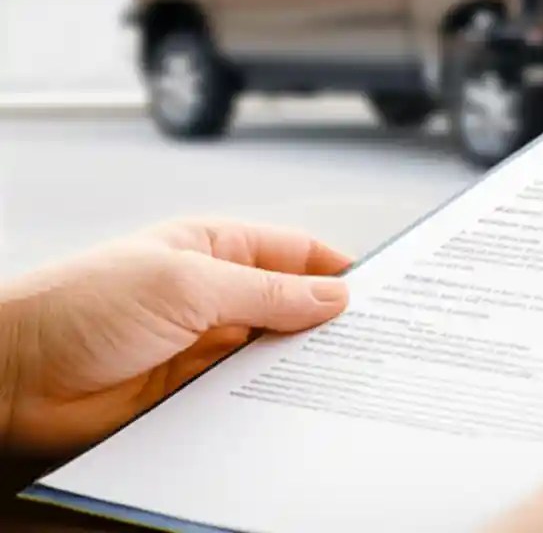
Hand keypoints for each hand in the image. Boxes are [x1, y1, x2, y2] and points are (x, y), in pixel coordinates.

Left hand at [0, 219, 350, 454]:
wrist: (14, 376)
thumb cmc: (82, 306)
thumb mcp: (187, 284)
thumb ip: (266, 294)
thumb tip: (334, 295)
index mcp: (215, 249)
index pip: (296, 254)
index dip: (341, 270)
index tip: (387, 293)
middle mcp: (216, 295)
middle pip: (292, 307)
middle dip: (331, 323)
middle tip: (380, 343)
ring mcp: (204, 345)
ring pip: (274, 355)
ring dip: (303, 366)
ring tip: (351, 379)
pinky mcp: (192, 392)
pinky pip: (248, 395)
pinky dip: (274, 402)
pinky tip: (301, 409)